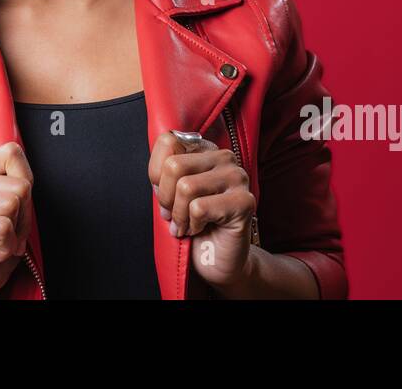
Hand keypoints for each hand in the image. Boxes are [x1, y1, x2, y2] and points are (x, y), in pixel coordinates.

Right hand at [0, 141, 34, 298]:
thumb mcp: (15, 207)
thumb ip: (19, 183)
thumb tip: (25, 177)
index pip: (12, 153)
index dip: (25, 183)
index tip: (13, 208)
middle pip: (19, 184)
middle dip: (23, 215)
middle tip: (5, 232)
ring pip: (12, 203)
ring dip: (15, 231)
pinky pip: (2, 227)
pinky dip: (7, 245)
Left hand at [148, 129, 255, 289]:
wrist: (216, 260)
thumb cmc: (192, 224)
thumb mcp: (170, 194)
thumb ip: (163, 174)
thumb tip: (159, 171)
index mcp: (205, 149)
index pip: (168, 141)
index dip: (156, 173)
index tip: (166, 194)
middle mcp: (224, 157)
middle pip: (174, 165)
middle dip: (166, 198)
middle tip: (173, 215)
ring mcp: (237, 177)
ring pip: (186, 187)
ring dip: (179, 215)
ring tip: (186, 224)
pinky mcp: (244, 202)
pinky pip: (199, 208)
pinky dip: (193, 224)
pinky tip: (201, 229)